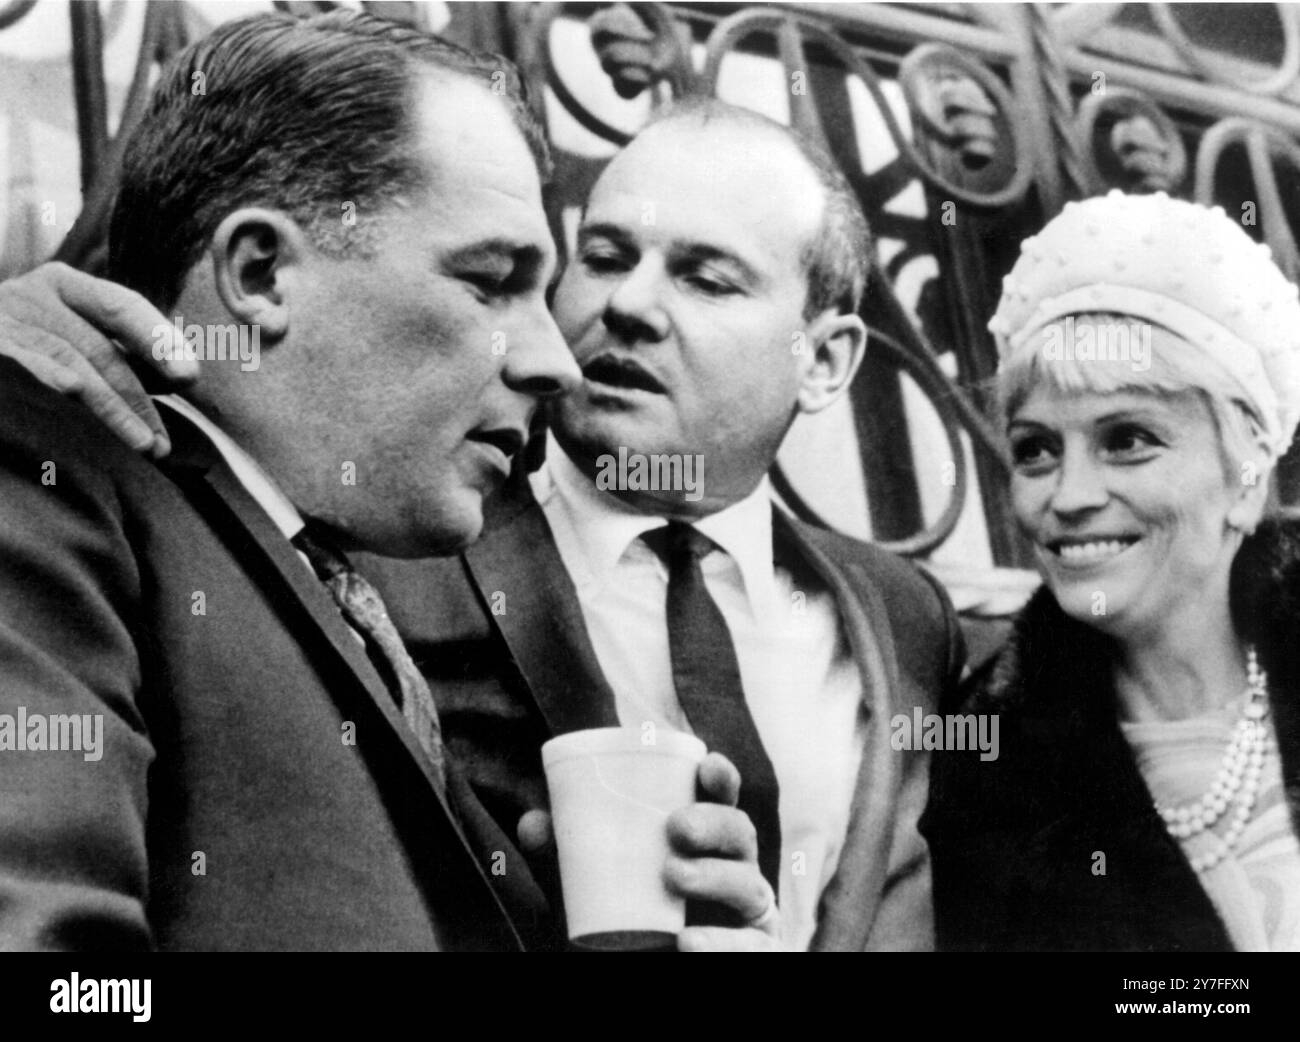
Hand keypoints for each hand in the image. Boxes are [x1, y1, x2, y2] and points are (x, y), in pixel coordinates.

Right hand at [0, 263, 195, 456]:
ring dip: (111, 409)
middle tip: (163, 441)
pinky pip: (24, 367)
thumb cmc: (29, 340)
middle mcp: (32, 297)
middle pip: (99, 348)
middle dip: (137, 398)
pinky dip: (48, 379)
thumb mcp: (73, 332)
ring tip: (143, 445)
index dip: (157, 339)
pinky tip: (72, 392)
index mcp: (64, 286)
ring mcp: (5, 324)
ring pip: (69, 366)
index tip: (188, 375)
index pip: (121, 307)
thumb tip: (182, 376)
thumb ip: (123, 350)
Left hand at [516, 751, 784, 951]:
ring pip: (750, 886)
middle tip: (676, 827)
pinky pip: (750, 947)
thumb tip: (533, 823)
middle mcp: (732, 867)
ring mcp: (746, 912)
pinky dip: (723, 942)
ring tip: (674, 877)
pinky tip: (690, 941)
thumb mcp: (587, 882)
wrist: (630, 965)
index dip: (721, 778)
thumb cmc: (623, 916)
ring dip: (716, 876)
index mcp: (704, 839)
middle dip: (715, 823)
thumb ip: (564, 852)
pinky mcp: (753, 949)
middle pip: (740, 833)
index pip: (721, 800)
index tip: (706, 765)